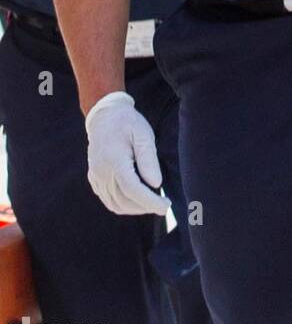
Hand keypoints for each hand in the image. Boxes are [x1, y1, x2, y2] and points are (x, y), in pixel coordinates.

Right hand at [85, 91, 170, 216]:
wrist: (104, 115)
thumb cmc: (127, 122)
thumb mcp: (143, 134)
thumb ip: (148, 159)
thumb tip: (156, 184)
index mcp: (114, 160)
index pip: (133, 190)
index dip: (150, 202)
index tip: (166, 207)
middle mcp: (102, 172)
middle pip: (124, 201)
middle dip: (145, 207)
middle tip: (164, 205)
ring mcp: (96, 177)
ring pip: (115, 204)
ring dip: (134, 208)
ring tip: (152, 202)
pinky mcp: (94, 178)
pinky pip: (108, 199)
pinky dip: (123, 204)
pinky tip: (136, 199)